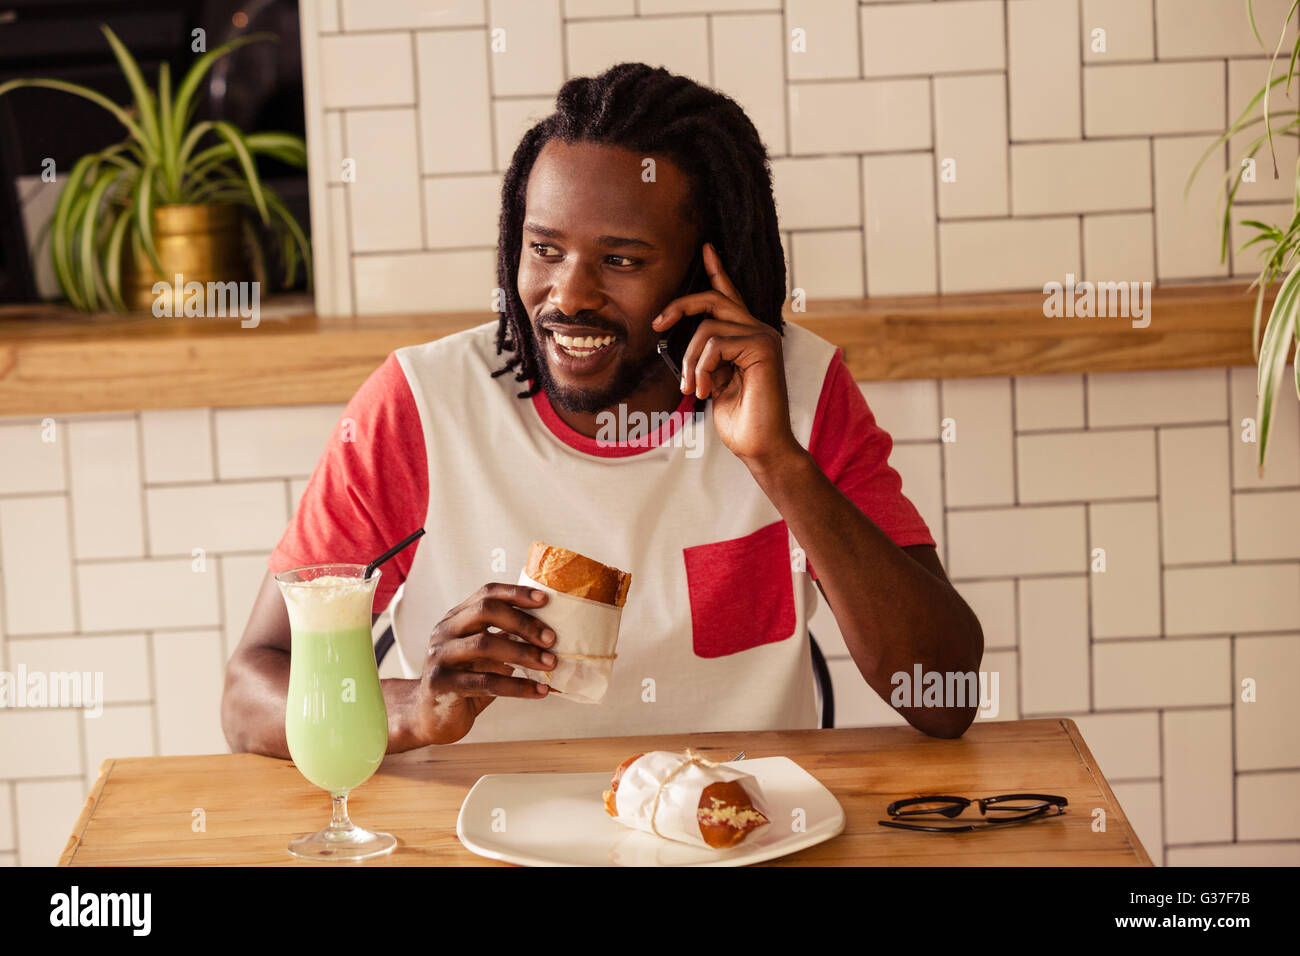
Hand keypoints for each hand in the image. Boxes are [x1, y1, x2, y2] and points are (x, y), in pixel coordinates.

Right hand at [408, 584, 556, 744]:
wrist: (431, 717)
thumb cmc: (466, 682)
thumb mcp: (485, 656)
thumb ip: (507, 639)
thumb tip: (551, 635)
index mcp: (456, 618)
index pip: (487, 593)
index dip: (517, 593)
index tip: (546, 600)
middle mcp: (444, 631)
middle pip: (485, 611)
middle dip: (523, 623)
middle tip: (551, 639)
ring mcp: (440, 656)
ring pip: (484, 644)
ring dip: (523, 654)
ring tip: (550, 664)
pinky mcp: (441, 684)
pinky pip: (485, 682)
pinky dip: (517, 686)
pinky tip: (539, 691)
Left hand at [651, 242, 799, 465]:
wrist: (760, 446)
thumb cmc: (739, 420)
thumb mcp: (714, 382)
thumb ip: (706, 357)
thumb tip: (687, 342)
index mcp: (746, 336)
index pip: (728, 295)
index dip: (716, 271)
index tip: (706, 248)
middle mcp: (758, 330)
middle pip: (712, 298)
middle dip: (679, 306)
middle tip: (658, 323)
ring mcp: (763, 336)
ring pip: (707, 328)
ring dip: (691, 362)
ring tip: (695, 388)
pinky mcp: (763, 346)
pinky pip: (715, 344)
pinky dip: (703, 368)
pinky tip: (708, 390)